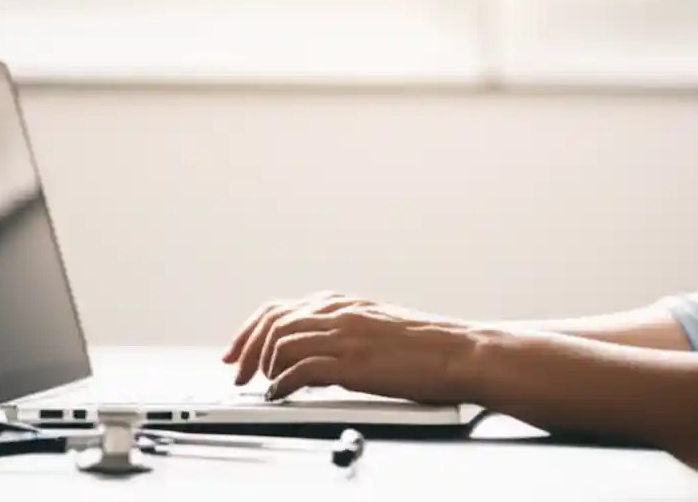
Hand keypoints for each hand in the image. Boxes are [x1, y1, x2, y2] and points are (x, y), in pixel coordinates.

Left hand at [223, 292, 480, 403]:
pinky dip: (283, 383)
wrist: (460, 352)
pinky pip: (302, 369)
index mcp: (343, 303)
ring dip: (265, 367)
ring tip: (263, 387)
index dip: (250, 330)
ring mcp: (345, 335)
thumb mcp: (376, 328)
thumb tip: (312, 358)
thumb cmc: (427, 346)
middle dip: (247, 349)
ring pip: (281, 341)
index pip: (279, 308)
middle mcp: (338, 312)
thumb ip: (342, 334)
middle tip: (237, 374)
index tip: (237, 351)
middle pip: (272, 322)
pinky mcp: (353, 361)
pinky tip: (280, 395)